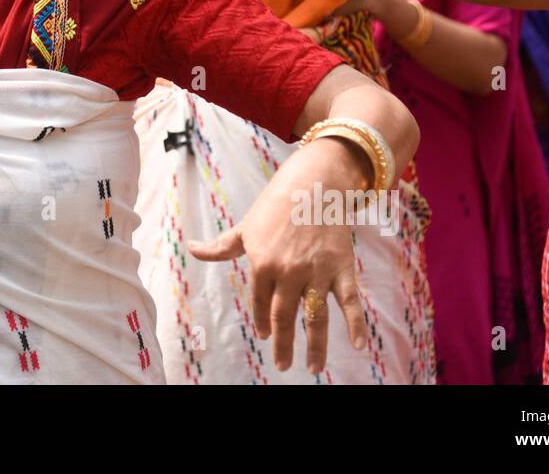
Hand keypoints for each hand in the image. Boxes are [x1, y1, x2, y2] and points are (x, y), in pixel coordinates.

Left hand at [188, 139, 368, 373]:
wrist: (314, 182)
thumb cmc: (275, 204)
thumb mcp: (245, 227)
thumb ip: (221, 247)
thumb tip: (190, 248)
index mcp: (262, 264)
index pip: (261, 304)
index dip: (262, 323)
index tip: (265, 336)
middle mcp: (288, 272)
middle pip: (284, 317)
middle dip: (282, 344)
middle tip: (282, 365)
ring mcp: (316, 272)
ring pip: (315, 318)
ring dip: (315, 346)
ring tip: (314, 367)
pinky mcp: (341, 268)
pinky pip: (350, 302)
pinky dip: (356, 325)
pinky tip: (358, 346)